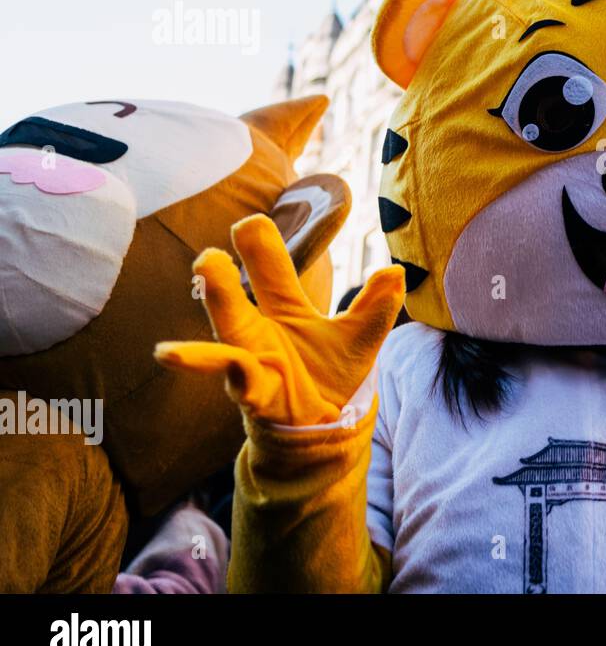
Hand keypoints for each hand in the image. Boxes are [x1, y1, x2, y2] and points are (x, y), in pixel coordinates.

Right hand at [154, 214, 405, 425]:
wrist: (328, 423)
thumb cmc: (333, 372)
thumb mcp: (361, 337)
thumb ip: (377, 307)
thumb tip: (396, 271)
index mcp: (285, 311)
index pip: (272, 273)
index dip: (260, 248)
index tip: (250, 223)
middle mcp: (259, 335)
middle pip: (235, 304)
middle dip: (220, 283)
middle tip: (208, 258)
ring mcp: (254, 367)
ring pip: (226, 350)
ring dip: (201, 352)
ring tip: (169, 352)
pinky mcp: (259, 399)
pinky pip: (241, 388)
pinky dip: (233, 382)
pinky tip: (216, 377)